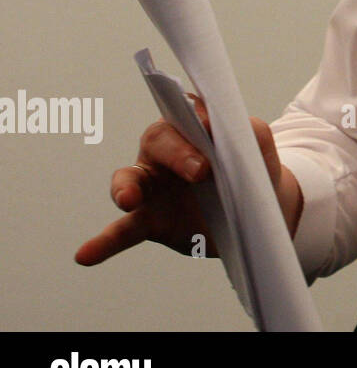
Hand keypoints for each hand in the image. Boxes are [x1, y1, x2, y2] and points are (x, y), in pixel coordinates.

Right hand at [75, 97, 301, 265]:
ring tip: (129, 199)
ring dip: (125, 188)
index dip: (192, 119)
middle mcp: (165, 153)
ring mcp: (153, 187)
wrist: (260, 211)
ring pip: (128, 179)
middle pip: (156, 141)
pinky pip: (123, 230)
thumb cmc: (255, 168)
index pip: (183, 112)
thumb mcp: (258, 146)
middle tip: (202, 172)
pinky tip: (85, 254)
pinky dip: (104, 242)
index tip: (210, 130)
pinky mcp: (151, 220)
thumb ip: (246, 130)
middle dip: (177, 154)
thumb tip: (218, 123)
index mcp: (192, 127)